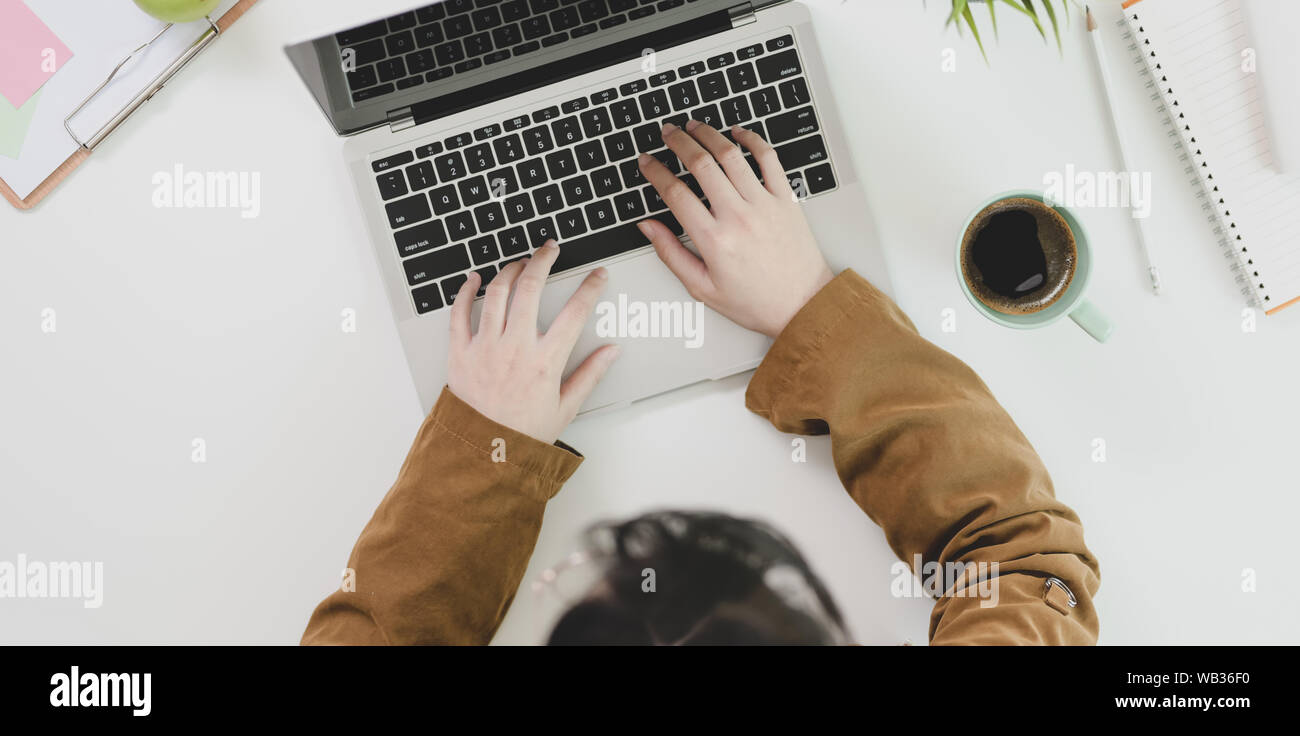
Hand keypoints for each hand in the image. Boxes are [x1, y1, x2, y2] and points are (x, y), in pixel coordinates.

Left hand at [446, 242, 619, 443]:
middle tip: (550, 249)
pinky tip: (475, 279)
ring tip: (520, 262)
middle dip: (543, 260)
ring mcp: (485, 347)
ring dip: (510, 270)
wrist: (482, 453)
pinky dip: (466, 291)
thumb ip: (590, 375)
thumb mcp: (565, 408)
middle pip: (531, 288)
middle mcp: (515, 348)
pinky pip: (459, 313)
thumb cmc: (522, 434)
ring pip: (498, 293)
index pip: (575, 312)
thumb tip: (611, 352)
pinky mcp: (460, 352)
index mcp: (545, 362)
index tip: (597, 275)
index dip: (591, 287)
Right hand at [636, 121, 833, 337]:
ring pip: (731, 155)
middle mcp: (738, 216)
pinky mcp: (786, 199)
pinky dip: (751, 140)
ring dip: (709, 134)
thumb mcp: (703, 288)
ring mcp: (764, 204)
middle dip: (678, 143)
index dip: (655, 172)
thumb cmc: (756, 302)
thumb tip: (648, 227)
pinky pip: (768, 158)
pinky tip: (737, 133)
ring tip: (694, 126)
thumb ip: (671, 254)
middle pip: (701, 164)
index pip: (675, 193)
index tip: (647, 163)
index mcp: (714, 240)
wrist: (803, 305)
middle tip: (667, 133)